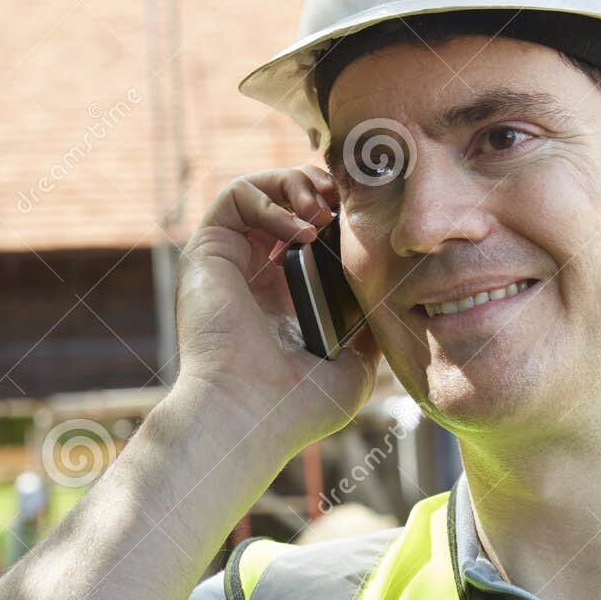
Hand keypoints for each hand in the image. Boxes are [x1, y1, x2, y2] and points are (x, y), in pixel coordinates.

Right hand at [172, 165, 382, 456]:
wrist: (252, 414)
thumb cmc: (299, 405)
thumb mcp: (355, 367)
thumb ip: (370, 330)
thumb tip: (392, 299)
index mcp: (289, 296)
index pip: (314, 231)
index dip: (341, 213)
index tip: (367, 220)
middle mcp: (257, 273)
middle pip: (289, 200)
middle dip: (323, 189)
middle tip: (345, 206)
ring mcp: (232, 261)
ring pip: (261, 188)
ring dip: (298, 185)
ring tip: (324, 211)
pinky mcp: (208, 251)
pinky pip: (236, 195)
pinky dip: (272, 197)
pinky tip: (302, 230)